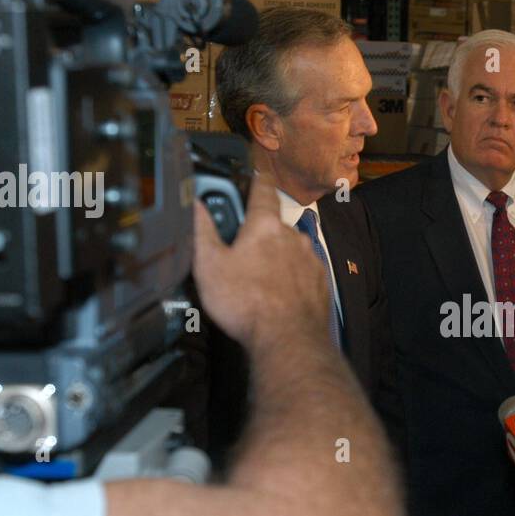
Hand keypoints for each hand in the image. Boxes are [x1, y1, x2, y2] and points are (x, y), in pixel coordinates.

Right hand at [191, 186, 329, 350]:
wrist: (288, 340)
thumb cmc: (247, 303)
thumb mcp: (209, 266)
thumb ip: (202, 231)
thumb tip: (195, 205)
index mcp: (265, 226)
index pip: (262, 190)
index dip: (256, 180)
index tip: (254, 175)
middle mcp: (293, 237)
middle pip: (273, 225)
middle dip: (257, 233)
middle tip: (238, 252)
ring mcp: (310, 260)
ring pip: (289, 249)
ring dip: (275, 257)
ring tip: (255, 281)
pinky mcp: (320, 282)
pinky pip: (302, 272)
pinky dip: (290, 277)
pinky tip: (275, 295)